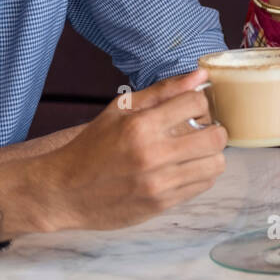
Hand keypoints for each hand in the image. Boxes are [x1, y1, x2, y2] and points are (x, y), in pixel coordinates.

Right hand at [32, 68, 227, 231]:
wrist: (64, 191)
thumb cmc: (93, 146)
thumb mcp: (120, 110)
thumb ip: (163, 91)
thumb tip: (201, 74)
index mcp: (141, 125)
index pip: (197, 102)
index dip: (200, 100)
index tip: (192, 106)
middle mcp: (153, 155)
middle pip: (216, 137)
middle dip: (215, 129)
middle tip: (203, 129)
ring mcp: (159, 183)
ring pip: (216, 164)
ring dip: (211, 154)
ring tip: (195, 150)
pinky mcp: (161, 205)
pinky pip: (202, 186)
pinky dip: (200, 174)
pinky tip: (184, 168)